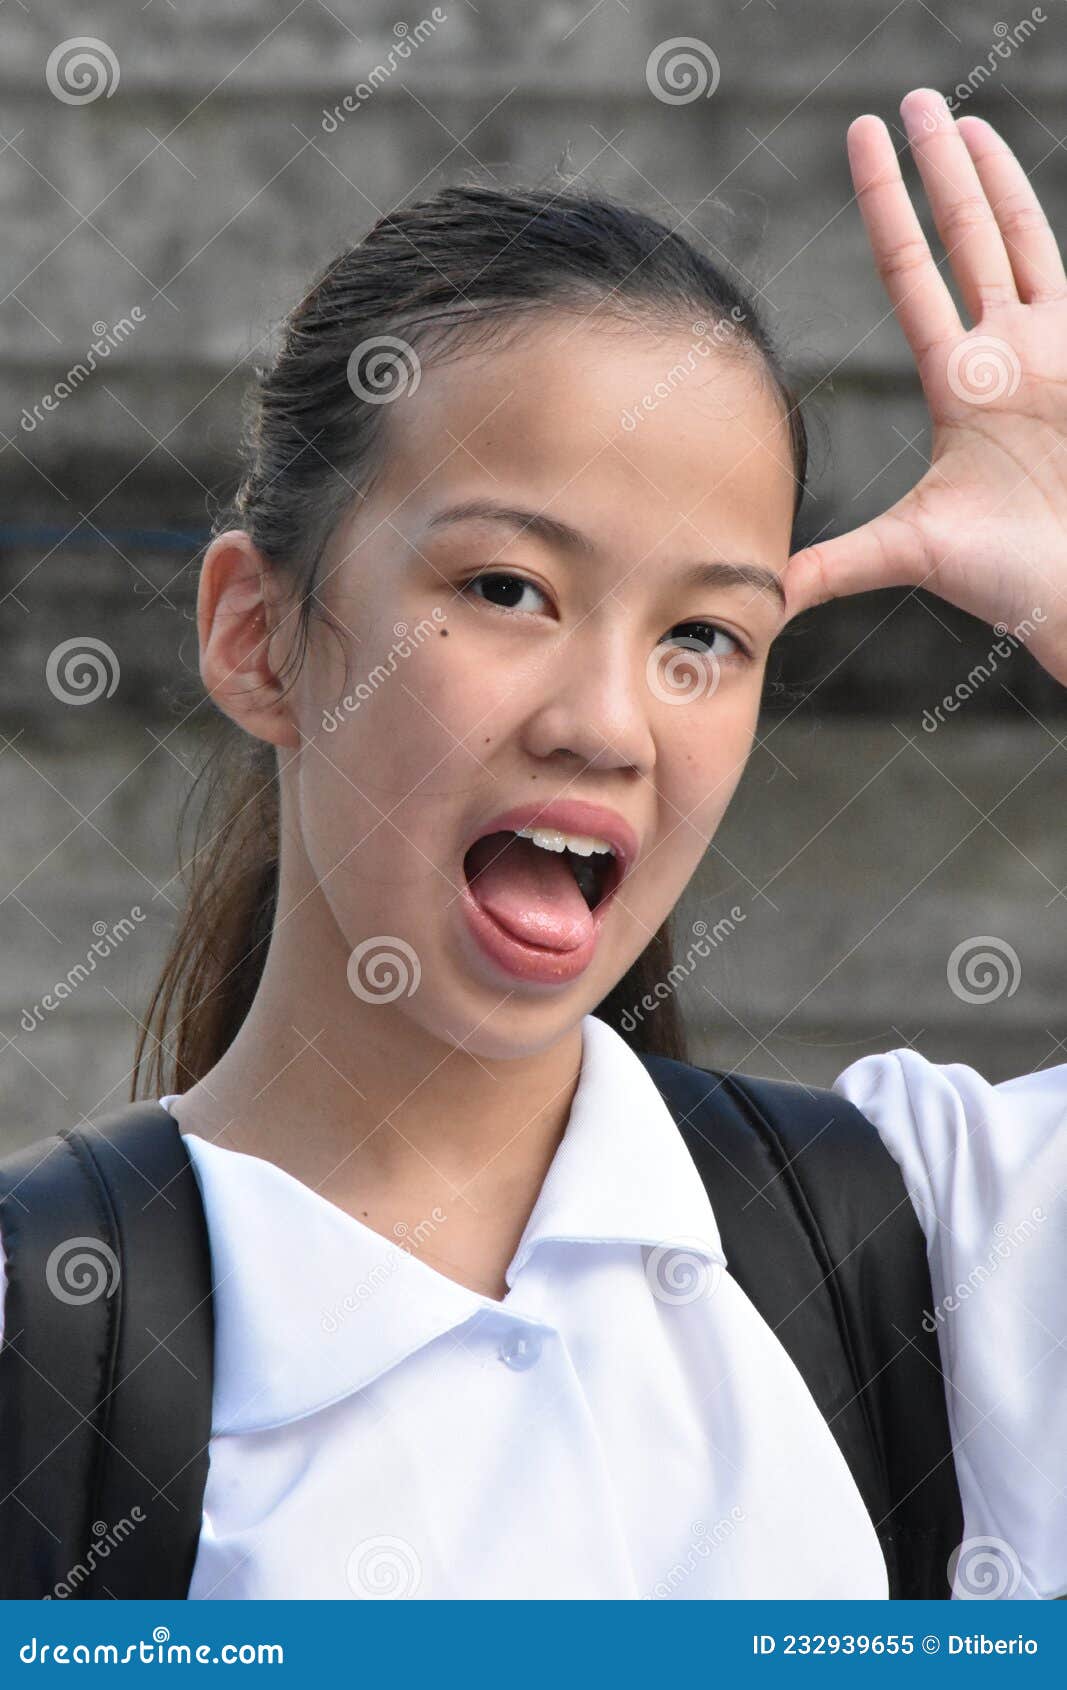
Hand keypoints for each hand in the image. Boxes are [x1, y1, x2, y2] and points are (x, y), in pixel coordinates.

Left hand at [783, 87, 1066, 685]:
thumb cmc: (1007, 577)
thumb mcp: (909, 552)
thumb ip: (835, 563)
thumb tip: (762, 593)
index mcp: (958, 381)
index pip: (913, 271)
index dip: (888, 206)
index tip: (863, 142)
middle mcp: (1007, 353)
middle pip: (967, 238)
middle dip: (940, 170)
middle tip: (911, 101)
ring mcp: (1057, 351)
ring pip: (1023, 239)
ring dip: (993, 179)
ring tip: (961, 119)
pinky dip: (1053, 222)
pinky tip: (1024, 178)